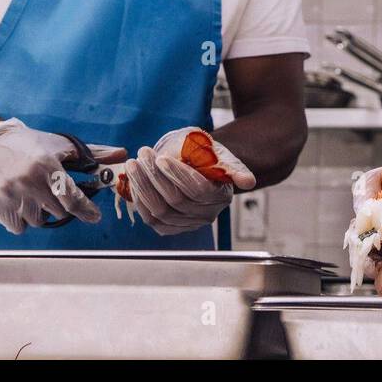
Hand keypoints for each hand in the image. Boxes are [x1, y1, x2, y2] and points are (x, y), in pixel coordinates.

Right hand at [0, 118, 126, 234]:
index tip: (95, 217)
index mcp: (47, 165)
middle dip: (60, 205)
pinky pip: (19, 227)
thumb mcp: (61, 145)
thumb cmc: (30, 144)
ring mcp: (10, 195)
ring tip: (32, 192)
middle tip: (51, 191)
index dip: (86, 210)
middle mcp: (28, 181)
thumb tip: (123, 154)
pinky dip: (21, 219)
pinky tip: (18, 200)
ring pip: (38, 221)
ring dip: (40, 212)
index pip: (72, 197)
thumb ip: (94, 153)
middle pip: (58, 212)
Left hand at [122, 127, 254, 235]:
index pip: (197, 190)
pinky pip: (151, 219)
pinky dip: (139, 200)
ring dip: (142, 186)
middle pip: (175, 201)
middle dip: (155, 176)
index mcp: (220, 197)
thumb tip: (248, 182)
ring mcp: (186, 224)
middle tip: (143, 153)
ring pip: (160, 211)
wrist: (197, 165)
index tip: (161, 157)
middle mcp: (206, 215)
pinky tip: (133, 181)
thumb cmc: (207, 155)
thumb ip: (232, 167)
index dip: (178, 175)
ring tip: (134, 164)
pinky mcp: (169, 227)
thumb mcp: (220, 153)